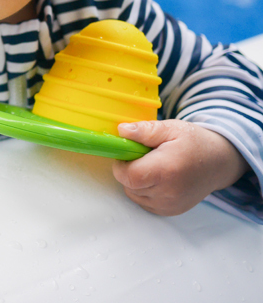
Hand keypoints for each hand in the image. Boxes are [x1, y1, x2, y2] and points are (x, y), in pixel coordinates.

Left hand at [112, 119, 248, 215]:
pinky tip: (156, 177)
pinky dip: (143, 190)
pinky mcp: (170, 211)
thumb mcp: (170, 128)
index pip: (128, 175)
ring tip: (151, 165)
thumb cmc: (194, 143)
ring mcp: (169, 205)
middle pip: (129, 185)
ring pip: (134, 194)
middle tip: (142, 156)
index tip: (128, 152)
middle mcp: (168, 193)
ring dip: (135, 180)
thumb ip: (144, 130)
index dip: (121, 163)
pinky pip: (143, 202)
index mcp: (166, 171)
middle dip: (128, 169)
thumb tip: (121, 131)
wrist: (218, 162)